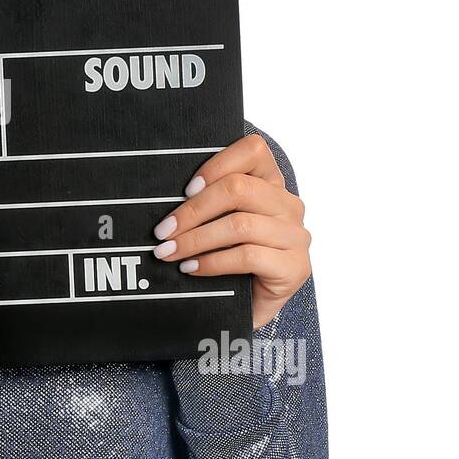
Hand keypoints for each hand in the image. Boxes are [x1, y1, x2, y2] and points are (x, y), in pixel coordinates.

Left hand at [152, 133, 311, 330]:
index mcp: (272, 184)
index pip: (253, 150)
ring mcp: (296, 237)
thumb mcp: (218, 223)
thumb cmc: (230, 261)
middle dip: (192, 210)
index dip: (217, 164)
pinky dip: (212, 262)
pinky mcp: (295, 267)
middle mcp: (289, 206)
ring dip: (196, 239)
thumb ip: (207, 202)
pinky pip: (248, 256)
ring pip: (240, 225)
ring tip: (169, 252)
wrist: (250, 307)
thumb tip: (164, 198)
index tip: (185, 190)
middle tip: (162, 231)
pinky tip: (191, 268)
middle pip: (239, 189)